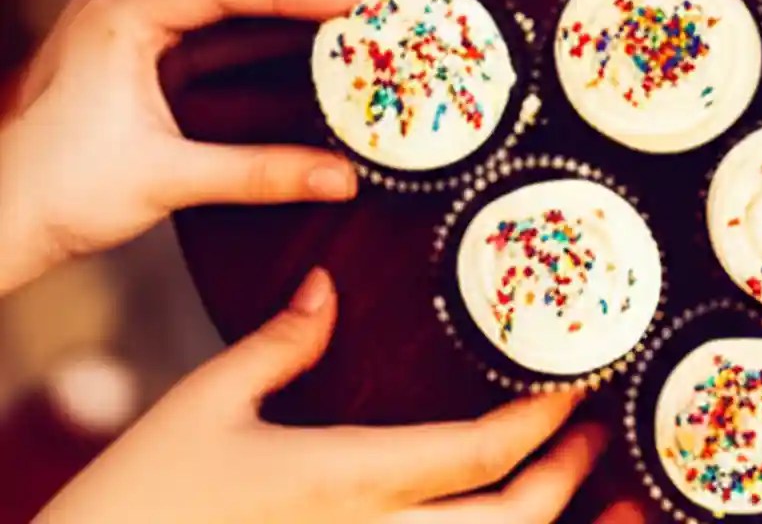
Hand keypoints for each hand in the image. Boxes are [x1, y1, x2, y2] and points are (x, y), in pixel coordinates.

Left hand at [0, 0, 394, 291]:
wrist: (0, 220)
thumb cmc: (57, 193)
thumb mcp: (168, 179)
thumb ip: (260, 174)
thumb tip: (344, 177)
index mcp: (120, 18)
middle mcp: (122, 9)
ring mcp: (128, 30)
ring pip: (225, 3)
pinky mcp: (136, 58)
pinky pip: (212, 33)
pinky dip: (263, 31)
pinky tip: (310, 28)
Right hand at [38, 269, 611, 523]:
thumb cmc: (141, 497)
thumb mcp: (206, 401)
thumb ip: (280, 342)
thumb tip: (327, 286)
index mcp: (347, 479)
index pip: (480, 453)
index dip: (544, 422)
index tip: (576, 386)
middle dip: (566, 482)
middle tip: (595, 439)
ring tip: (574, 491)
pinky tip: (497, 522)